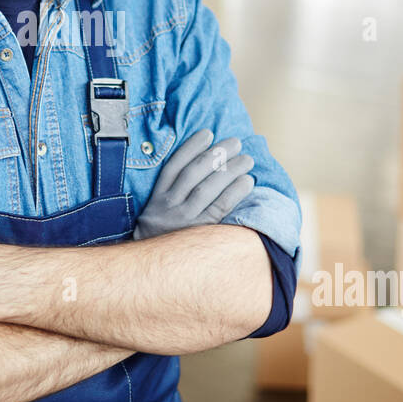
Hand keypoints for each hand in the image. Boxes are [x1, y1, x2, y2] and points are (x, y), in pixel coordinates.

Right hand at [131, 129, 254, 239]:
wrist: (155, 269)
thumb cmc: (165, 234)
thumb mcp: (159, 211)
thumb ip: (174, 191)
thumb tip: (204, 165)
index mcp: (157, 197)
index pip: (174, 166)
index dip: (190, 147)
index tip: (208, 132)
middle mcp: (168, 206)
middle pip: (193, 173)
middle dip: (216, 154)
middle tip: (235, 142)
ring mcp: (184, 220)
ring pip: (207, 189)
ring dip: (229, 170)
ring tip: (247, 159)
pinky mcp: (200, 233)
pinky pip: (219, 208)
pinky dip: (234, 192)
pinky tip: (247, 182)